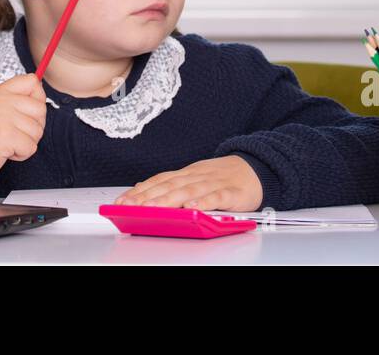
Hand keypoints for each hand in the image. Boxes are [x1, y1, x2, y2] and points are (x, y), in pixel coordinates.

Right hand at [0, 74, 46, 182]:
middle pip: (40, 109)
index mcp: (0, 91)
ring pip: (37, 130)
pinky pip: (31, 147)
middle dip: (34, 126)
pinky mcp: (6, 136)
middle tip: (15, 133)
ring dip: (25, 142)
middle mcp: (1, 100)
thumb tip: (40, 91)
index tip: (27, 112)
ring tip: (7, 142)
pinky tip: (5, 152)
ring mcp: (4, 117)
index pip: (32, 81)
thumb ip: (14, 98)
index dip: (37, 98)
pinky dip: (21, 154)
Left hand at [112, 156, 263, 211]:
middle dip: (149, 197)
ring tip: (155, 209)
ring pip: (190, 191)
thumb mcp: (194, 177)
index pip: (159, 180)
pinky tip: (193, 208)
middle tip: (131, 207)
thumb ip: (170, 183)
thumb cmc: (222, 177)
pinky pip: (217, 197)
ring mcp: (214, 183)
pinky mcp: (232, 193)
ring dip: (170, 200)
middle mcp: (197, 176)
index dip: (140, 191)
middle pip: (170, 186)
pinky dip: (205, 202)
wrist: (256, 168)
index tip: (122, 201)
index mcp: (187, 174)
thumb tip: (141, 187)